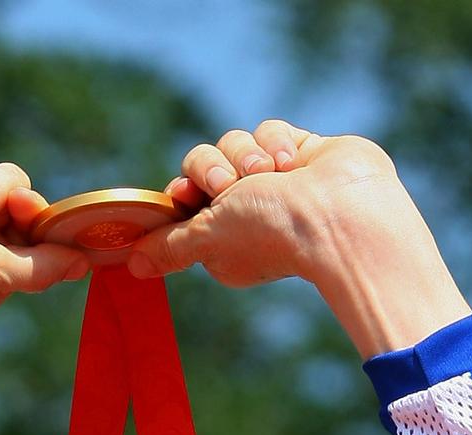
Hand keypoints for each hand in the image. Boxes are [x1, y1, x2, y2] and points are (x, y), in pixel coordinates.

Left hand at [126, 122, 469, 356]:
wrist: (337, 212)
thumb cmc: (270, 230)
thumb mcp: (207, 238)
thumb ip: (170, 247)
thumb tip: (134, 265)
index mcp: (221, 242)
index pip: (185, 202)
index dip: (183, 192)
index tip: (185, 195)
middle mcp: (246, 213)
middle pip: (204, 165)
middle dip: (213, 168)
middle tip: (229, 186)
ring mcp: (273, 183)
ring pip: (235, 142)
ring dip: (247, 154)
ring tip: (270, 173)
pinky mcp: (298, 154)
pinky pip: (269, 131)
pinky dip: (277, 143)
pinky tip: (294, 163)